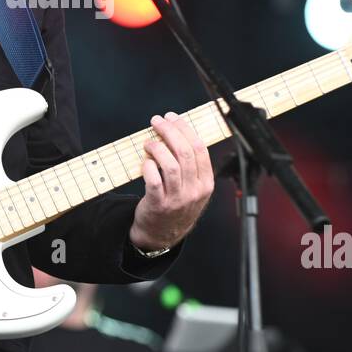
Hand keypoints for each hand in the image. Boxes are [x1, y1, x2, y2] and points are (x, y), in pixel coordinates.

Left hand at [131, 112, 213, 250]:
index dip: (184, 129)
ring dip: (157, 148)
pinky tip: (145, 161)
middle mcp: (194, 191)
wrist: (164, 234)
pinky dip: (148, 166)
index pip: (199, 149)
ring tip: (149, 142)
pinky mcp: (159, 205)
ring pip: (170, 165)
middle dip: (169, 131)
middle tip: (157, 121)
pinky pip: (154, 180)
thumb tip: (176, 131)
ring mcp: (177, 199)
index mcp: (206, 183)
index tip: (172, 117)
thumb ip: (190, 165)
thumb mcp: (193, 187)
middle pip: (184, 153)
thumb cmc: (177, 203)